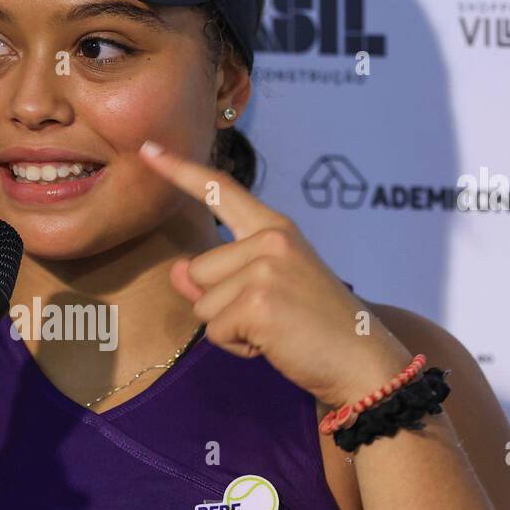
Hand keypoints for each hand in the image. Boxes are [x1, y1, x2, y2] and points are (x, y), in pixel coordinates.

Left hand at [137, 139, 413, 408]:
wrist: (362, 360)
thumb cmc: (315, 328)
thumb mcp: (265, 292)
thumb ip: (218, 278)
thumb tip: (178, 272)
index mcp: (275, 229)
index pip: (219, 190)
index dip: (179, 170)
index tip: (147, 149)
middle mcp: (270, 239)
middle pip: (198, 271)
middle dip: (220, 305)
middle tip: (271, 316)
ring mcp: (265, 268)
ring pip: (202, 304)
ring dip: (230, 329)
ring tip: (275, 330)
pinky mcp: (258, 302)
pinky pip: (215, 332)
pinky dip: (238, 347)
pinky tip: (274, 344)